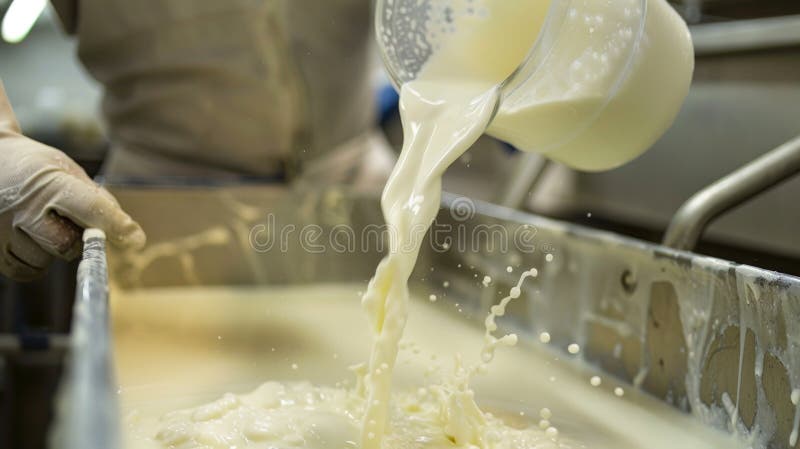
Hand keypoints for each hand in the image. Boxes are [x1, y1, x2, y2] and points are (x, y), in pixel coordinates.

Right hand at [0, 134, 145, 280]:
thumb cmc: (34, 166)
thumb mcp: (66, 169)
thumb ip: (95, 198)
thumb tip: (124, 230)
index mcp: (48, 185)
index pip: (91, 209)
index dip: (116, 225)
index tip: (135, 239)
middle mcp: (22, 210)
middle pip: (67, 245)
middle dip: (76, 238)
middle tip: (68, 220)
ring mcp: (2, 231)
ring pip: (45, 260)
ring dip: (52, 248)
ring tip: (40, 223)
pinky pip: (25, 270)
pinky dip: (33, 260)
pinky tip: (29, 238)